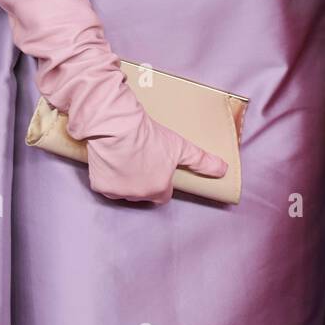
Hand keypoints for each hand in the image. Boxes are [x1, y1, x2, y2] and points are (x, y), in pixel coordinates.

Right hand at [87, 111, 227, 204]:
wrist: (117, 128)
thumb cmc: (149, 137)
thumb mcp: (180, 147)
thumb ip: (202, 161)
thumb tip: (223, 170)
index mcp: (159, 190)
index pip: (163, 194)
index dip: (161, 181)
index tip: (157, 168)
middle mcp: (139, 196)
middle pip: (143, 192)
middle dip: (142, 180)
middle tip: (140, 159)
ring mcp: (118, 192)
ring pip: (124, 190)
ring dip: (125, 179)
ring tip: (126, 157)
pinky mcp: (100, 186)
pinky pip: (105, 184)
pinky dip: (107, 175)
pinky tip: (111, 159)